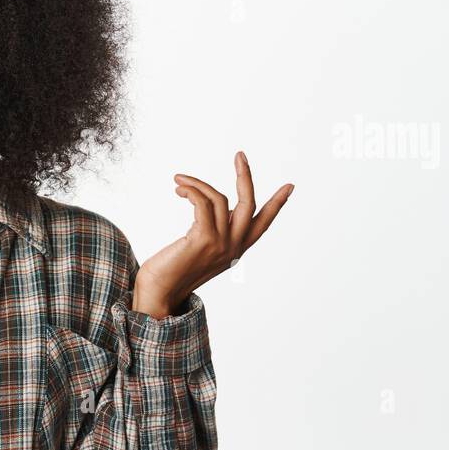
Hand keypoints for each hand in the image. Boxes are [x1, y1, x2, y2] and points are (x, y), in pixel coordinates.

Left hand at [133, 151, 292, 317]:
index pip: (262, 224)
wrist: (158, 294)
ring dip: (197, 183)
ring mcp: (221, 243)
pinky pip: (202, 203)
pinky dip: (191, 191)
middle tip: (240, 155)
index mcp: (235, 250)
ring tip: (179, 180)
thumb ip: (213, 232)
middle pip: (249, 203)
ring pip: (219, 198)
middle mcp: (233, 247)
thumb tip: (214, 207)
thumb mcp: (199, 250)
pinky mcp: (204, 239)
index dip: (277, 204)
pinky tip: (179, 189)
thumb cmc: (171, 271)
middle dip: (246, 176)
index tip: (290, 186)